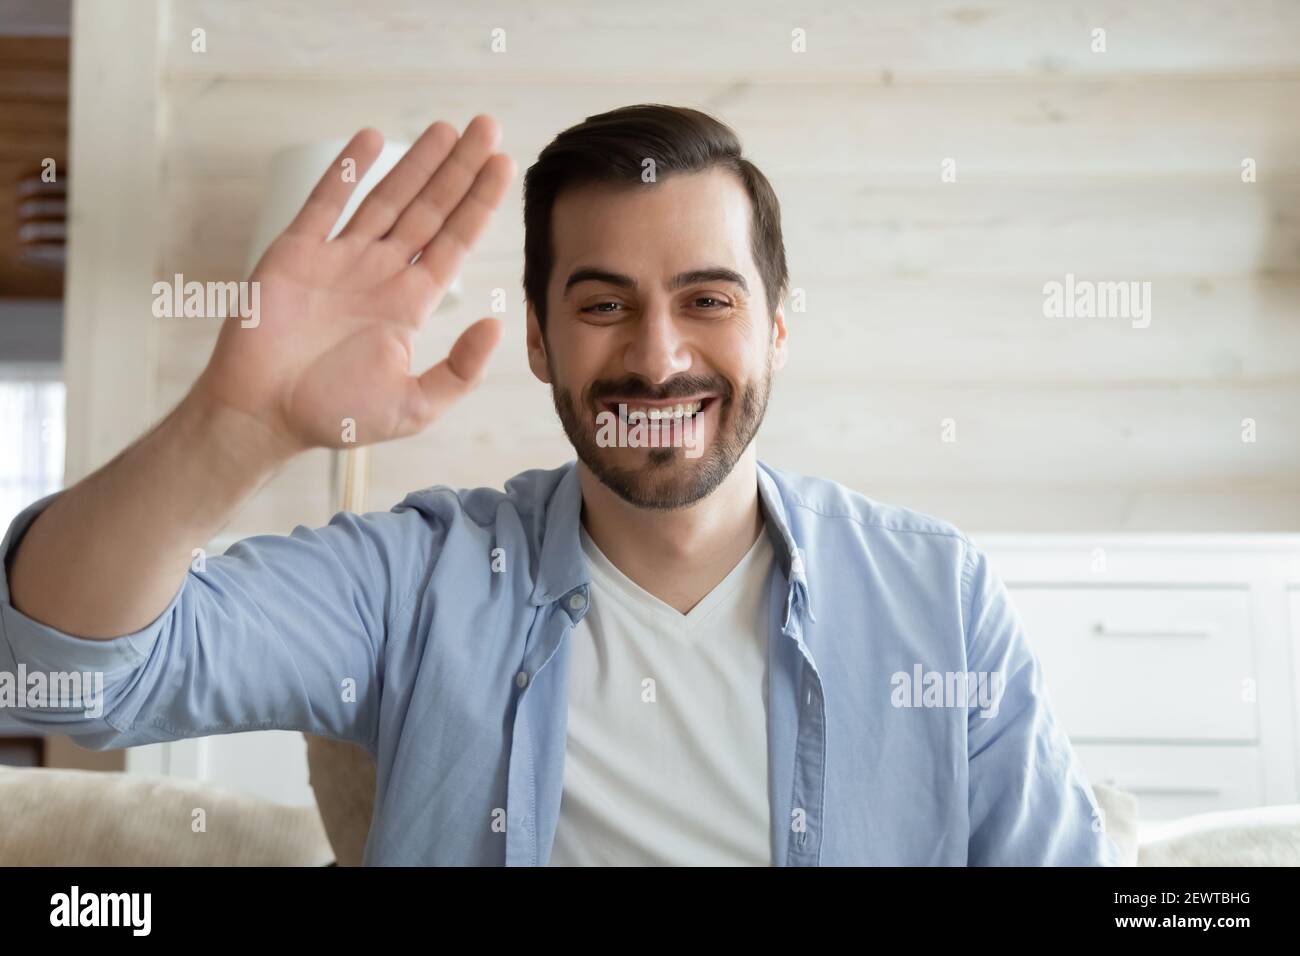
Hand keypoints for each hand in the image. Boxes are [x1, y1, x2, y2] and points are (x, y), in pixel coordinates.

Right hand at [193, 115, 514, 455]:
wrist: (262, 414)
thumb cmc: (334, 416)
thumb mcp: (414, 406)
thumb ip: (459, 370)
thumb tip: (496, 326)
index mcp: (409, 304)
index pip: (454, 242)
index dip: (479, 203)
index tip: (504, 165)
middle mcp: (380, 273)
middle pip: (430, 209)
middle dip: (459, 169)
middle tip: (488, 127)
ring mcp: (340, 258)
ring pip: (387, 197)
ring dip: (417, 162)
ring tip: (447, 128)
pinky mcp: (296, 251)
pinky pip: (325, 200)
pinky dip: (348, 169)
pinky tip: (373, 140)